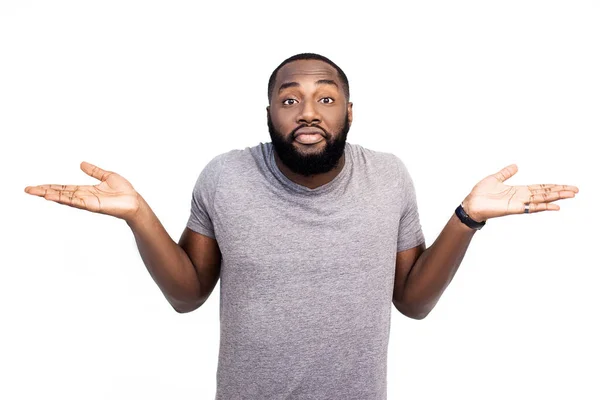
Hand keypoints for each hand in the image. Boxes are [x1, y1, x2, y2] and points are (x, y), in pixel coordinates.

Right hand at [24, 161, 141, 221]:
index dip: (51, 186)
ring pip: (64, 197)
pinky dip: (62, 198)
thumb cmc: (124, 192)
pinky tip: (51, 196)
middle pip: (60, 193)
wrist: (134, 201)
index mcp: (85, 190)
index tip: (37, 186)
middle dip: (44, 191)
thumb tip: (81, 163)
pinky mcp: (92, 205)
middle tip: (28, 190)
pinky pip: (74, 201)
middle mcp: (83, 196)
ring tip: (35, 192)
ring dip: (49, 194)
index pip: (64, 188)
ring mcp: (86, 202)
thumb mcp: (107, 176)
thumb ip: (94, 171)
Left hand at [461, 164, 578, 221]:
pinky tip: (556, 206)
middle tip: (576, 190)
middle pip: (545, 193)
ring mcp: (519, 203)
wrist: (470, 204)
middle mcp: (521, 197)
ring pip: (542, 199)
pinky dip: (544, 206)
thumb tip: (515, 166)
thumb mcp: (495, 178)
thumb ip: (506, 173)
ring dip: (556, 197)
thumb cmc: (480, 194)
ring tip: (571, 195)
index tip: (566, 186)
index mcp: (518, 190)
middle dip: (560, 191)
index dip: (553, 186)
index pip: (539, 188)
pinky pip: (531, 207)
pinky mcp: (514, 208)